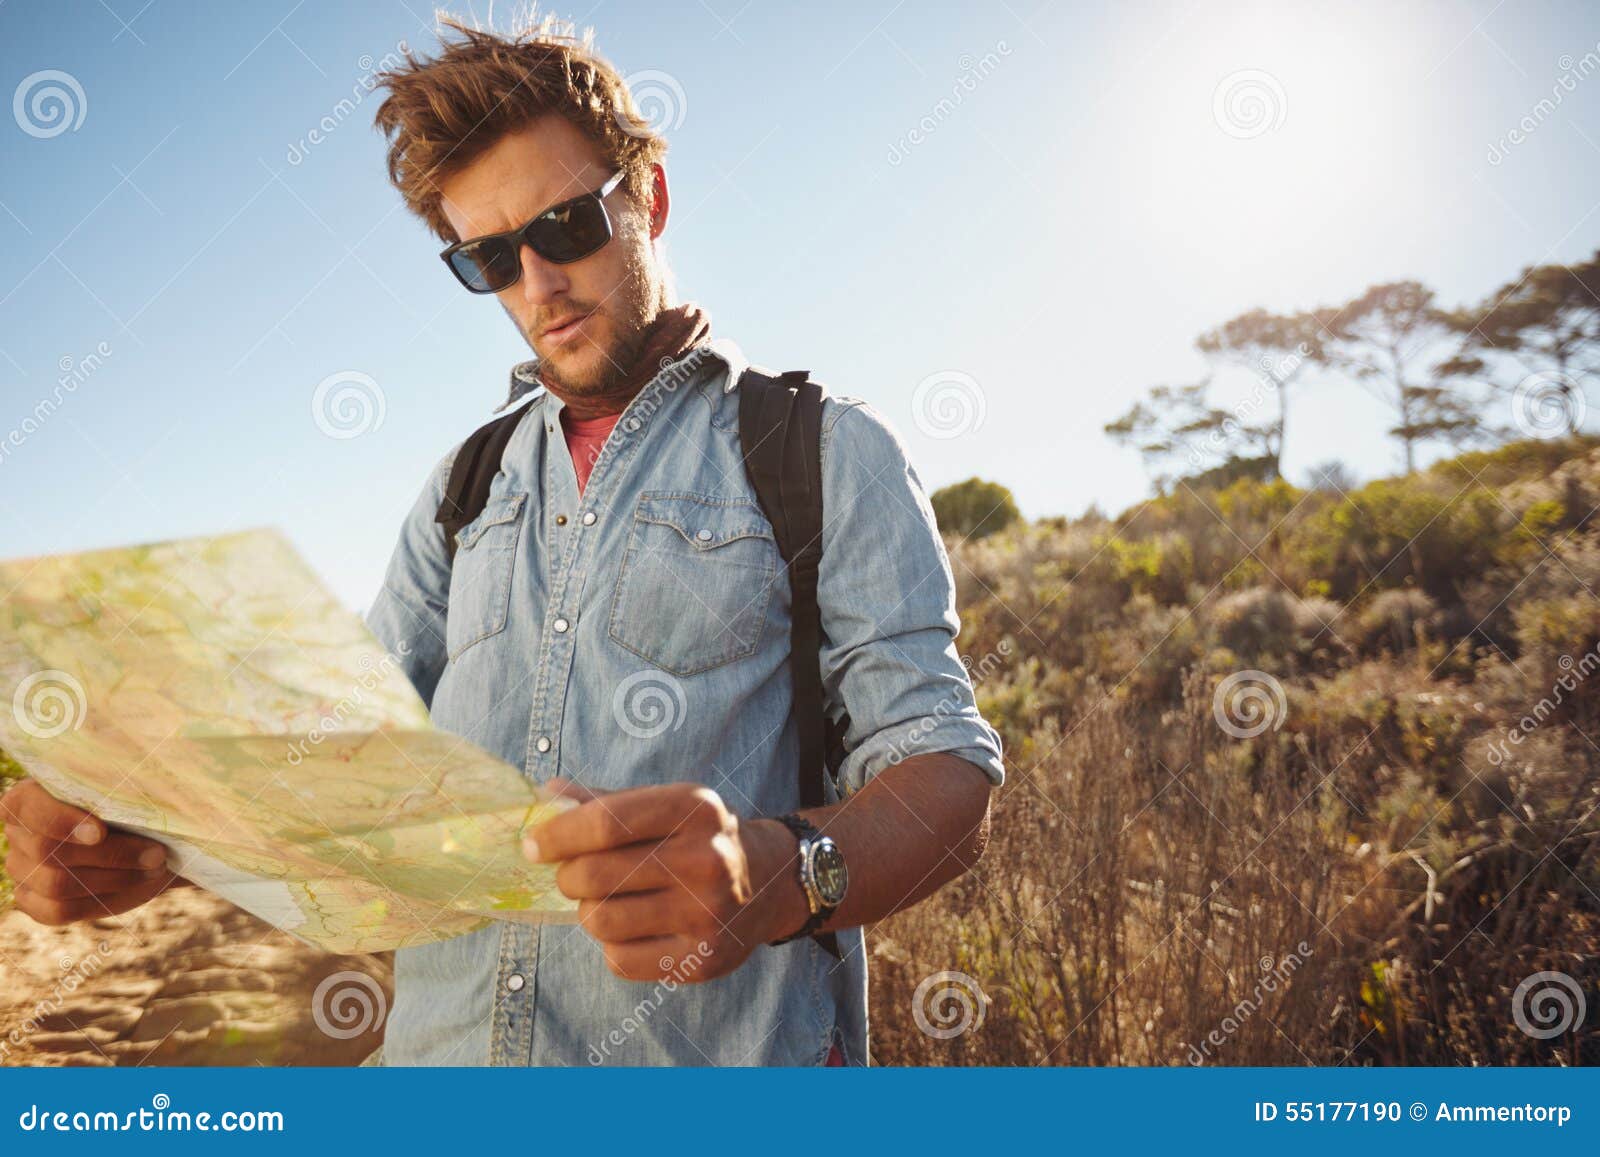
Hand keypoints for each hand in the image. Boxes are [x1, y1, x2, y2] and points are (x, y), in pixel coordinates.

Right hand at [1, 778, 181, 924]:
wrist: (146, 837)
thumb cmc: (134, 803)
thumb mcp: (129, 788)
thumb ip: (119, 785)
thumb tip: (134, 781)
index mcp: (28, 797)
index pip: (31, 808)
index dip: (62, 822)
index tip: (101, 832)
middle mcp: (18, 833)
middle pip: (48, 851)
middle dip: (110, 854)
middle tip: (156, 853)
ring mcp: (22, 870)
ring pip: (57, 884)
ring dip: (115, 878)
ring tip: (154, 867)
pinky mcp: (34, 901)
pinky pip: (58, 911)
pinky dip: (102, 900)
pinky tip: (134, 885)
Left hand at [523, 779, 808, 982]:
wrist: (770, 882)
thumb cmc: (699, 838)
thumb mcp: (666, 805)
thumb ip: (606, 802)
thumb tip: (547, 795)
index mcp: (694, 807)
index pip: (606, 822)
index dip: (558, 835)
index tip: (533, 845)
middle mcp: (706, 858)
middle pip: (596, 874)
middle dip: (567, 877)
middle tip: (572, 876)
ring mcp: (708, 913)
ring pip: (601, 921)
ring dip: (588, 912)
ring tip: (605, 902)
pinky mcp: (703, 960)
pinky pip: (620, 960)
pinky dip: (611, 946)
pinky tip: (632, 929)